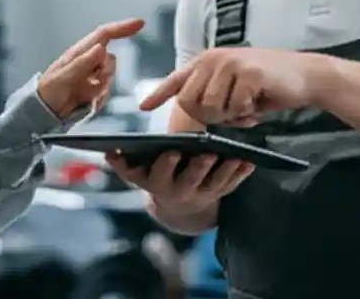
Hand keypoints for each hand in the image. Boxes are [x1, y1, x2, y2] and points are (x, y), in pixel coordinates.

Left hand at [38, 17, 144, 117]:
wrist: (42, 113)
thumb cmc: (47, 92)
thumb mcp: (64, 77)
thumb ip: (83, 63)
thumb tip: (100, 48)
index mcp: (79, 53)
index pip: (104, 34)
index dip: (122, 27)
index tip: (139, 23)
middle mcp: (87, 62)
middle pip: (111, 60)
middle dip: (106, 74)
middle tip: (92, 84)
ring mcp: (91, 76)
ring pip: (110, 78)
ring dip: (102, 89)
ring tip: (84, 95)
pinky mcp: (93, 90)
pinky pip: (107, 92)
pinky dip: (100, 99)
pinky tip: (87, 101)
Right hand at [106, 151, 253, 214]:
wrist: (176, 209)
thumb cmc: (154, 179)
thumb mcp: (137, 174)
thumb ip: (123, 163)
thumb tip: (108, 151)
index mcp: (159, 185)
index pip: (161, 175)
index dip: (166, 164)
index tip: (172, 150)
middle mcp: (181, 193)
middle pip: (191, 180)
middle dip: (200, 167)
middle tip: (210, 151)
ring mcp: (202, 195)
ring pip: (216, 184)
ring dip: (227, 170)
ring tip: (237, 154)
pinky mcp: (219, 194)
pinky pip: (232, 185)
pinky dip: (241, 174)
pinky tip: (250, 161)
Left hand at [139, 47, 331, 124]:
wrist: (306, 76)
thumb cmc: (268, 86)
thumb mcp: (234, 88)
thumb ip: (213, 96)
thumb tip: (195, 116)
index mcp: (208, 61)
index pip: (176, 80)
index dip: (158, 95)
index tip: (143, 107)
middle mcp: (214, 58)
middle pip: (189, 102)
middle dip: (208, 117)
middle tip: (232, 113)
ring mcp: (230, 63)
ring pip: (211, 107)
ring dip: (229, 116)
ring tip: (246, 105)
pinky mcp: (247, 73)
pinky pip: (235, 107)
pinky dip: (246, 112)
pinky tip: (257, 102)